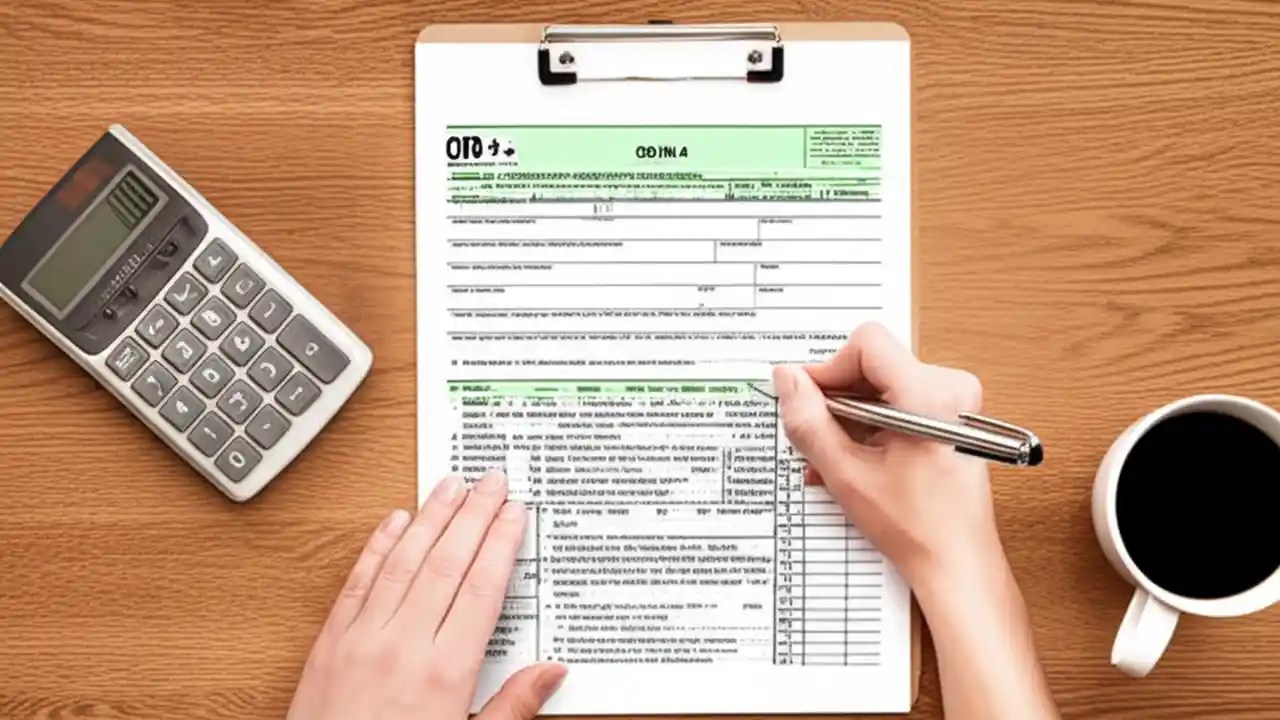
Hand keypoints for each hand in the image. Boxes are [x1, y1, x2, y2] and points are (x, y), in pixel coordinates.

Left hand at [287, 470, 566, 719]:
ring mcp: (363, 639)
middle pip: (448, 562)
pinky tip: (394, 520)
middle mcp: (404, 645)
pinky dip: (377, 546)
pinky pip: (358, 581)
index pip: (483, 588)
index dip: (501, 543)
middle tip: (492, 480)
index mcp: (446, 673)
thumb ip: (513, 707)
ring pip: (404, 560)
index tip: (515, 513)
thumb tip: (552, 672)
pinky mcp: (330, 642)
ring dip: (430, 517)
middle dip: (473, 514)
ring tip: (450, 484)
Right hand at [773, 323, 1058, 719]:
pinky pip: (899, 397)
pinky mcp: (953, 414)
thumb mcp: (846, 474)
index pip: (867, 344)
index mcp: (930, 396)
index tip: (806, 398)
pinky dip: (871, 421)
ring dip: (851, 413)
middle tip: (818, 435)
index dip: (828, 368)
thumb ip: (809, 422)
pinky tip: (855, 456)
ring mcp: (956, 401)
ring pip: (883, 381)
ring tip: (834, 455)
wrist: (958, 561)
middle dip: (838, 397)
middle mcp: (951, 388)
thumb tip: (787, 380)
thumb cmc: (916, 527)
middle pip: (874, 362)